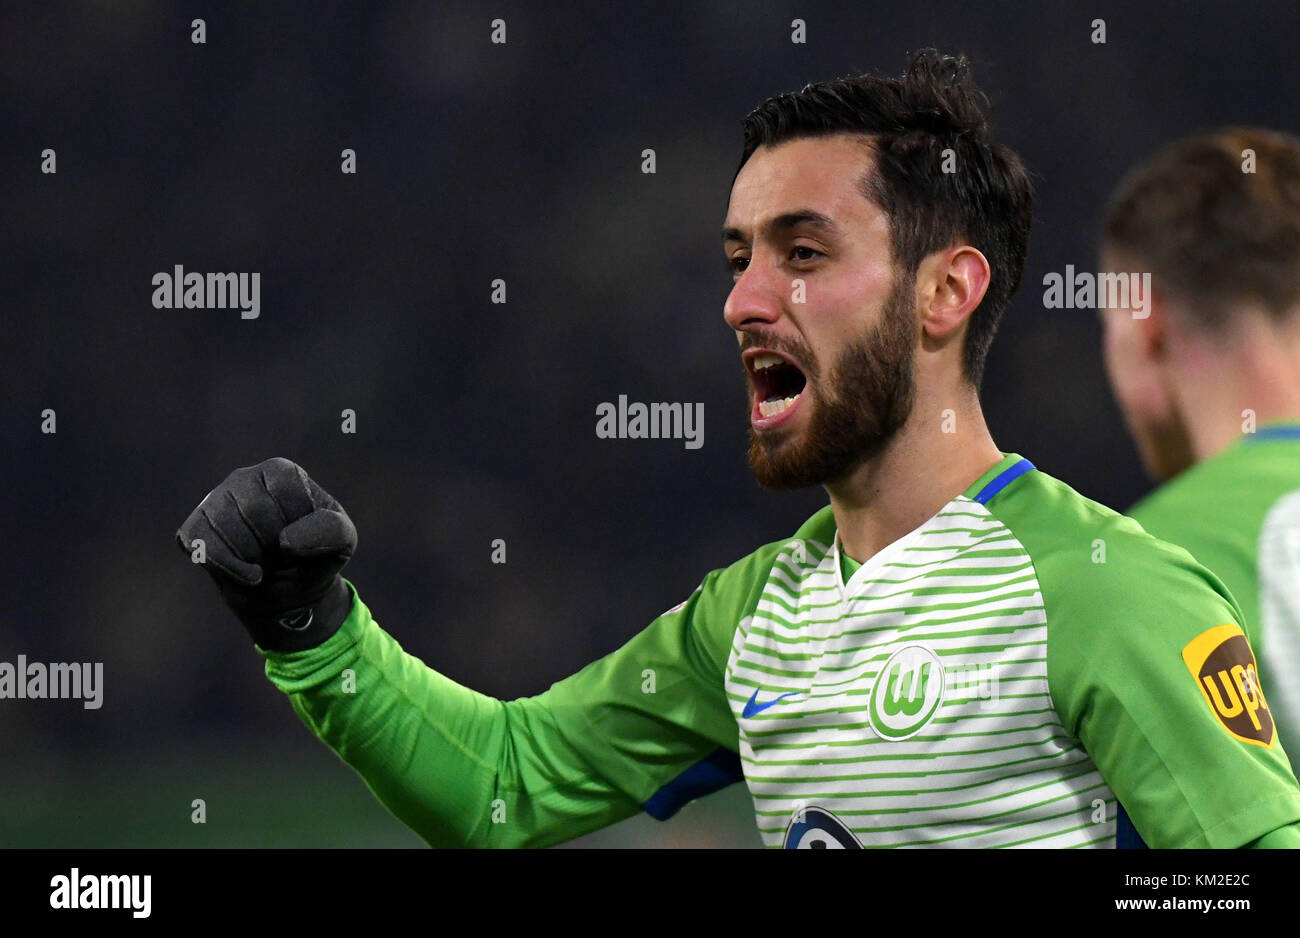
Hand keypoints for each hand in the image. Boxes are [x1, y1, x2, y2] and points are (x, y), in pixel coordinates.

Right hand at [177, 457, 356, 651]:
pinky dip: (229, 570)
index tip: (305, 537)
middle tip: (283, 554)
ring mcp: (214, 503)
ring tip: (264, 560)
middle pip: (254, 512)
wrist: (287, 589)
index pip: (286, 495)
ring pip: (227, 531)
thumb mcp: (343, 542)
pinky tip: (247, 574)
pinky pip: (202, 549)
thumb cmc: (316, 555)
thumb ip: (331, 531)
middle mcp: (243, 478)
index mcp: (281, 472)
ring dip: (253, 560)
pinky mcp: (194, 530)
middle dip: (274, 546)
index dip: (300, 529)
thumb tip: (285, 542)